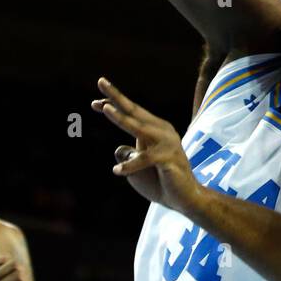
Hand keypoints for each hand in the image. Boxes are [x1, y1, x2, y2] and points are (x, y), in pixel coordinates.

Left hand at [92, 78, 199, 215]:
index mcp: (156, 130)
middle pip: (135, 111)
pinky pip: (146, 159)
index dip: (114, 105)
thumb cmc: (161, 182)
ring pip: (139, 128)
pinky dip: (131, 165)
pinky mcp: (169, 158)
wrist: (185, 198)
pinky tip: (117, 170)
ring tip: (105, 109)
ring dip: (122, 118)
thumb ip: (129, 155)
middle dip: (117, 97)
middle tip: (101, 81)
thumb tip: (119, 149)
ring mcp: (167, 143)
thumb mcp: (138, 168)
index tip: (94, 103)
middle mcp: (162, 131)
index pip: (132, 114)